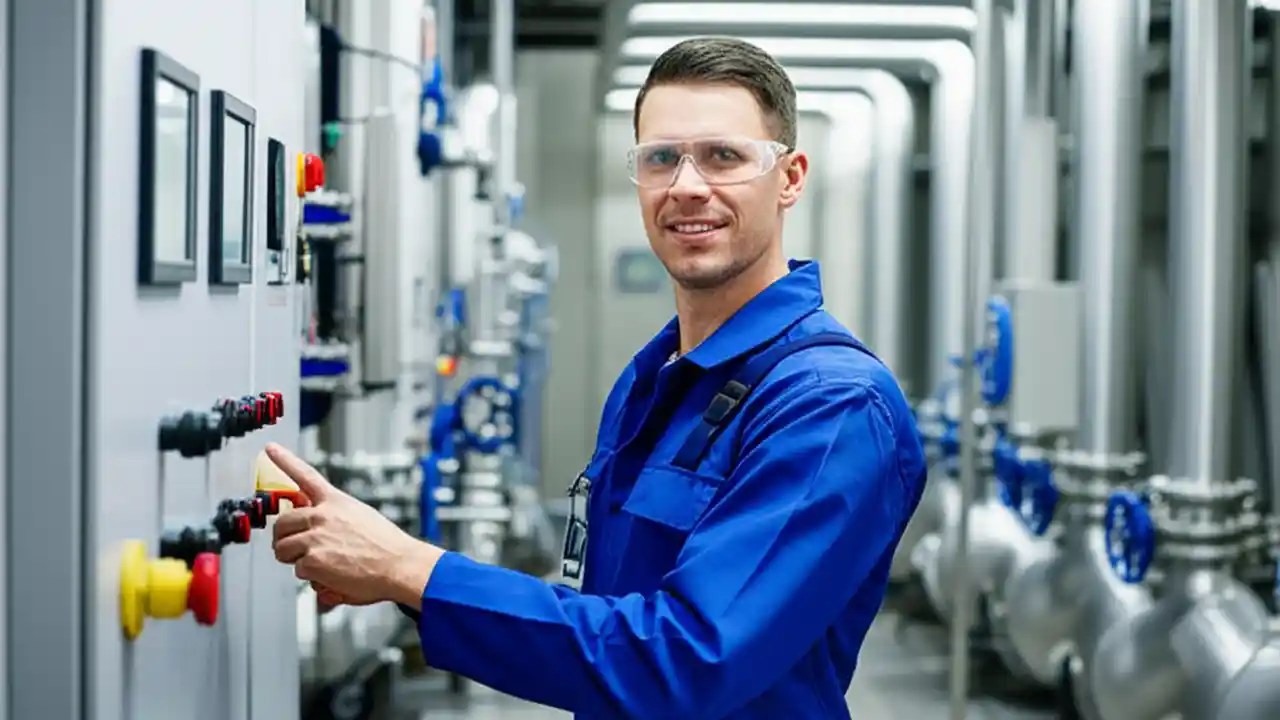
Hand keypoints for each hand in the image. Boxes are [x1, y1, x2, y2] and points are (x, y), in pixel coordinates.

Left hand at [267, 443, 443, 609]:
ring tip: (316, 564)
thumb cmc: (386, 547)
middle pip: (281, 523)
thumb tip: (316, 528)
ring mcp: (315, 538)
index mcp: (335, 501)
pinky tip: (331, 576)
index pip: (305, 475)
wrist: (400, 566)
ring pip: (283, 549)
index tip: (270, 448)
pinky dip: (312, 577)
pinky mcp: (312, 561)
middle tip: (293, 548)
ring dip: (294, 559)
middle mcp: (322, 515)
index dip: (284, 460)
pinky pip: (298, 570)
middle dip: (284, 538)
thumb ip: (335, 518)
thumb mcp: (361, 517)